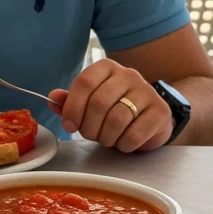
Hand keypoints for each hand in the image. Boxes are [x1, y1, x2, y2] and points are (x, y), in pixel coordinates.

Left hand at [48, 60, 171, 151]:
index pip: (85, 82)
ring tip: (108, 138)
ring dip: (106, 137)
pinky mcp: (160, 111)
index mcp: (107, 67)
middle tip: (91, 135)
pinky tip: (124, 143)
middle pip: (99, 103)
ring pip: (116, 120)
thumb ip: (71, 101)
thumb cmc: (114, 110)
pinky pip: (134, 134)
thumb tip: (52, 97)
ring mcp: (147, 91)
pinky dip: (124, 145)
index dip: (72, 107)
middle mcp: (128, 74)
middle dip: (89, 127)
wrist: (150, 119)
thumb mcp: (90, 103)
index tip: (69, 125)